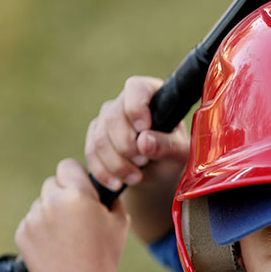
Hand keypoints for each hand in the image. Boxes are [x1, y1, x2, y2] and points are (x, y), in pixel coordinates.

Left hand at [15, 158, 129, 271]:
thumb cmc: (104, 256)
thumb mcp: (120, 223)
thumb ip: (111, 198)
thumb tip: (103, 188)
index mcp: (77, 195)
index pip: (67, 166)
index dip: (74, 176)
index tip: (79, 188)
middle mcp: (51, 202)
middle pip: (51, 184)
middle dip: (61, 195)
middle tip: (74, 216)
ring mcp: (34, 218)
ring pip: (40, 204)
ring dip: (50, 213)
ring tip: (66, 238)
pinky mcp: (22, 233)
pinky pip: (31, 222)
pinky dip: (41, 231)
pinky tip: (55, 247)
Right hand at [85, 76, 189, 190]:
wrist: (158, 175)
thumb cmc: (173, 156)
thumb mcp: (179, 153)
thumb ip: (167, 145)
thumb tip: (144, 141)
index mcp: (152, 94)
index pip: (135, 88)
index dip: (136, 108)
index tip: (143, 129)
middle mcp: (126, 101)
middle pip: (112, 117)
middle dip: (126, 146)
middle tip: (143, 161)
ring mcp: (108, 118)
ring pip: (99, 138)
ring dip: (116, 164)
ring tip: (136, 177)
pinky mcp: (96, 136)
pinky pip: (91, 153)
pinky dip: (104, 172)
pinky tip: (118, 184)